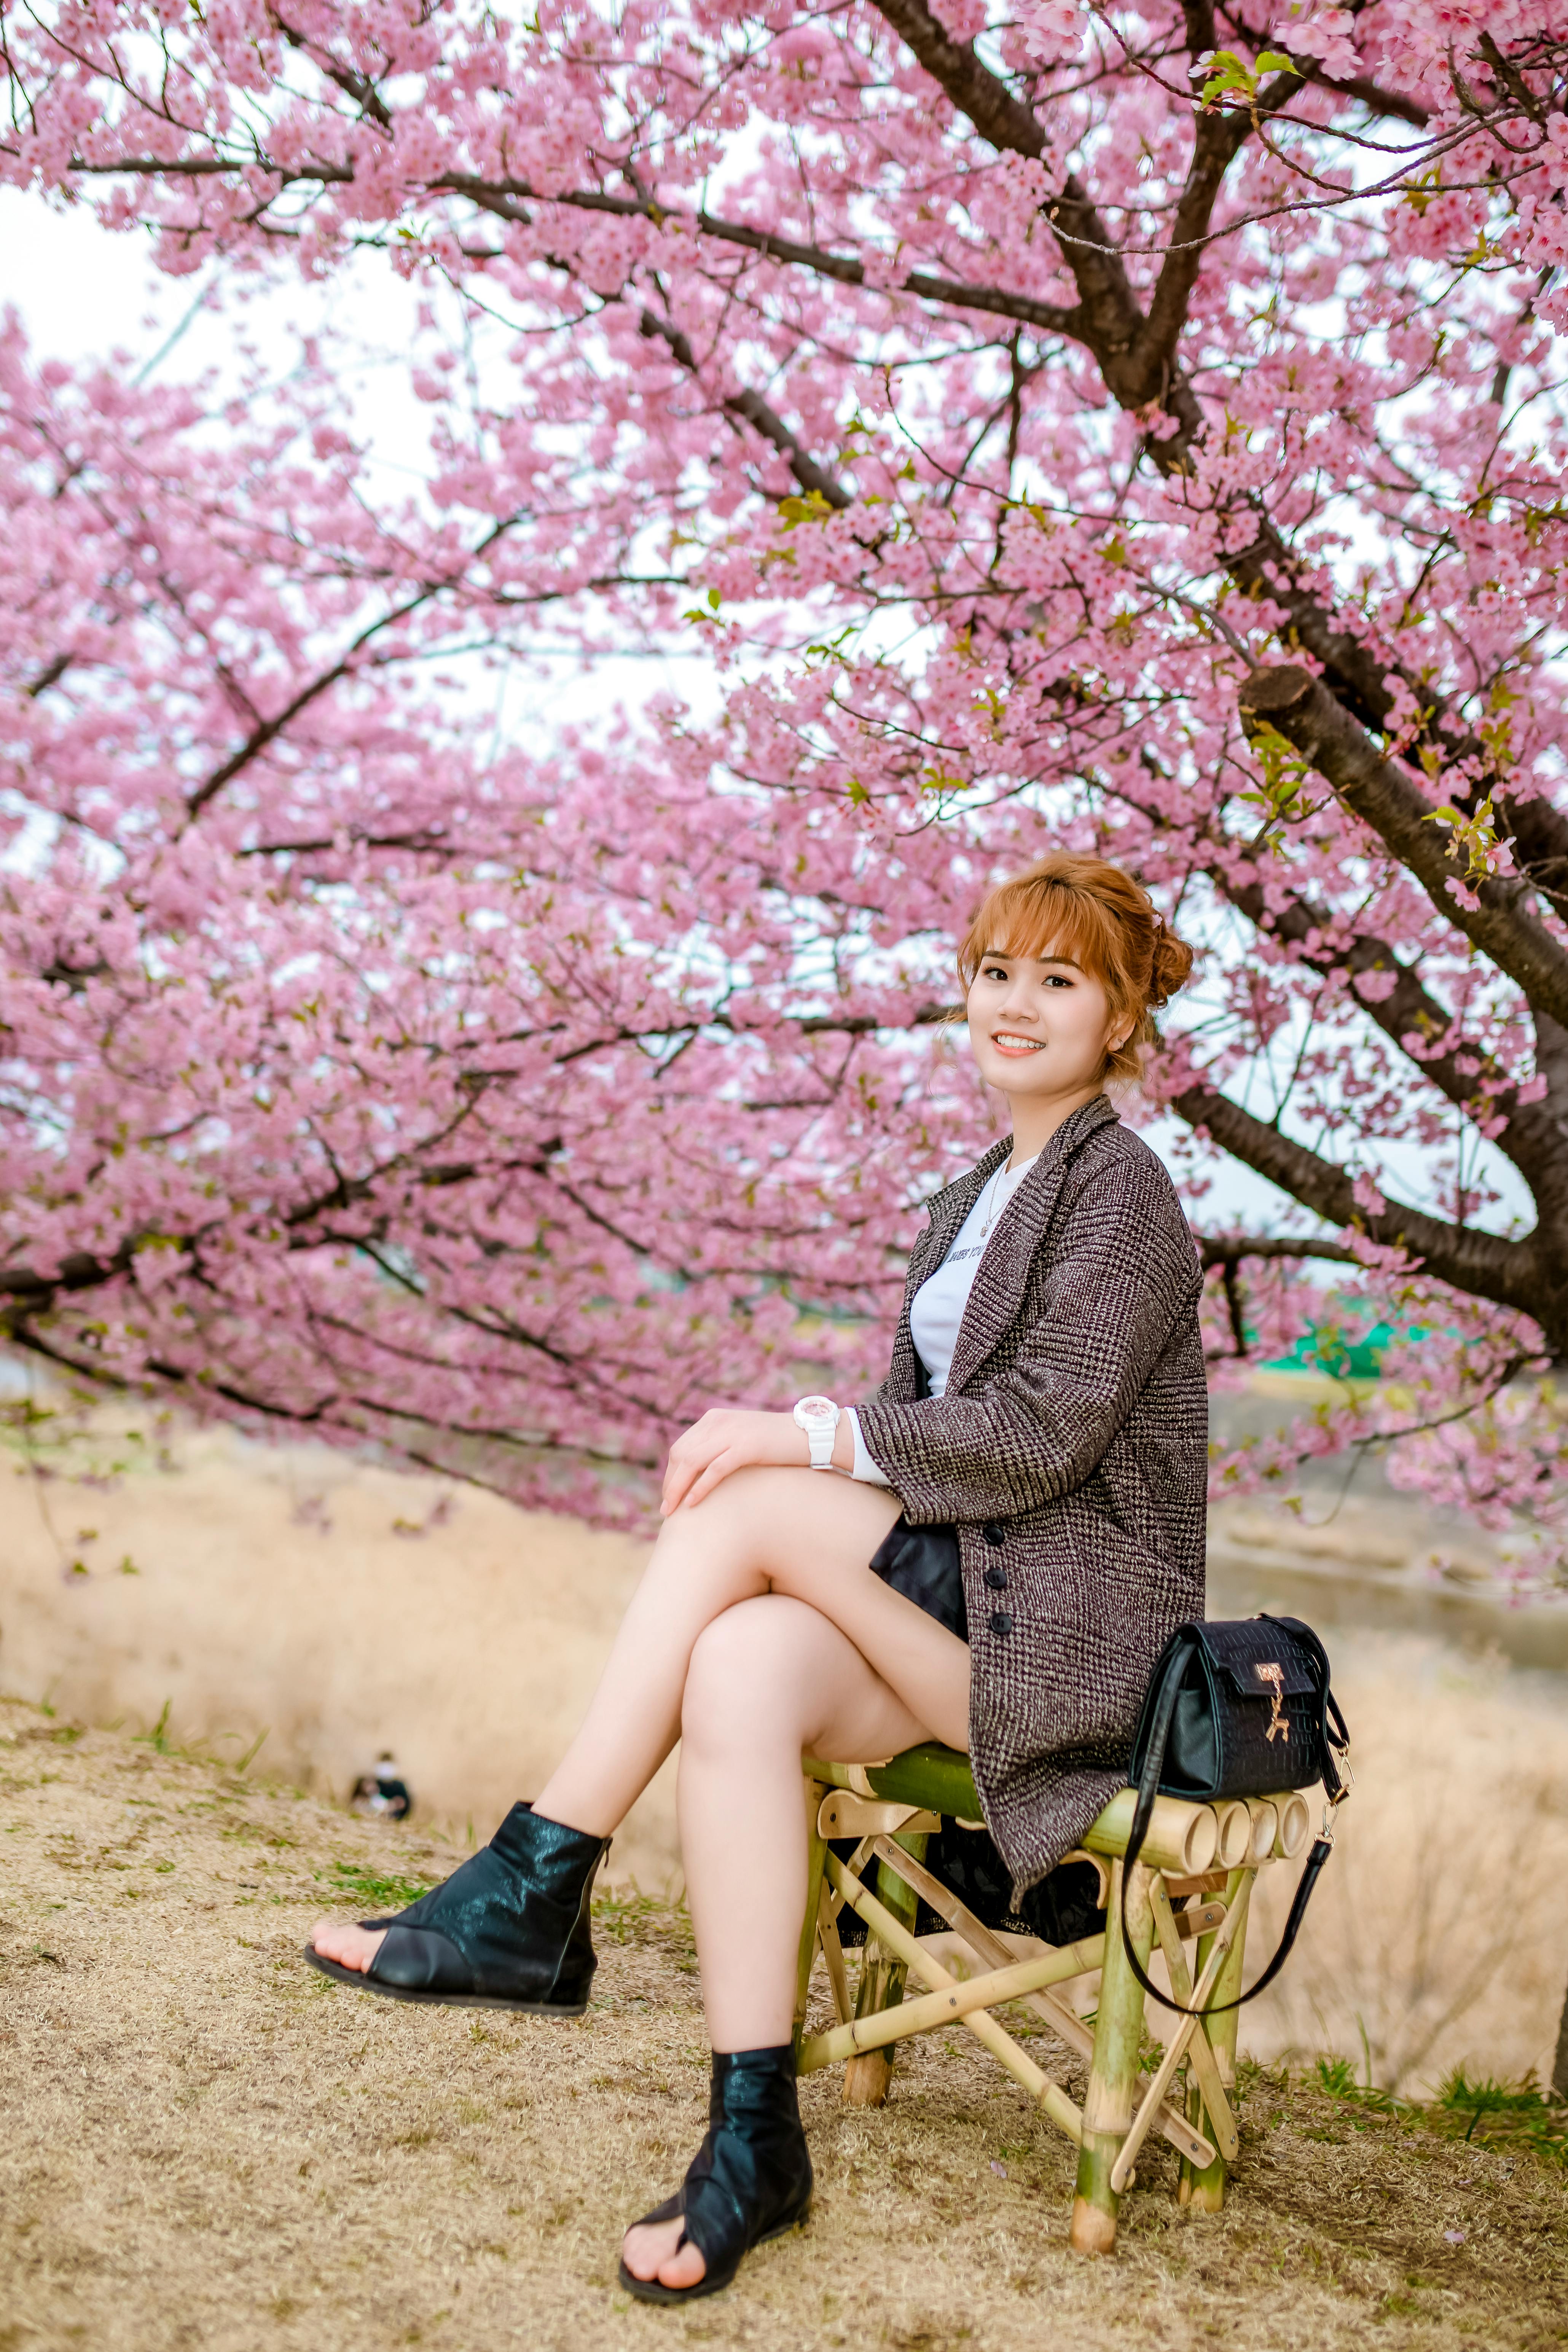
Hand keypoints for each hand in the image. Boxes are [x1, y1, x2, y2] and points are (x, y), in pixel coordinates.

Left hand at [662, 1407, 833, 1514]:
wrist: (810, 1434)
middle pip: (680, 1455)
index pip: (680, 1447)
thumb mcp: (741, 1439)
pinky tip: (693, 1504)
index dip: (670, 1474)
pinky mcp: (746, 1446)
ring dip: (677, 1488)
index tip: (669, 1496)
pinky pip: (714, 1469)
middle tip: (666, 1509)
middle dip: (669, 1483)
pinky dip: (700, 1487)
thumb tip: (700, 1473)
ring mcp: (732, 1432)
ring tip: (672, 1512)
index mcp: (714, 1419)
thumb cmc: (777, 1443)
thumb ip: (720, 1447)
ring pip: (691, 1462)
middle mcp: (718, 1422)